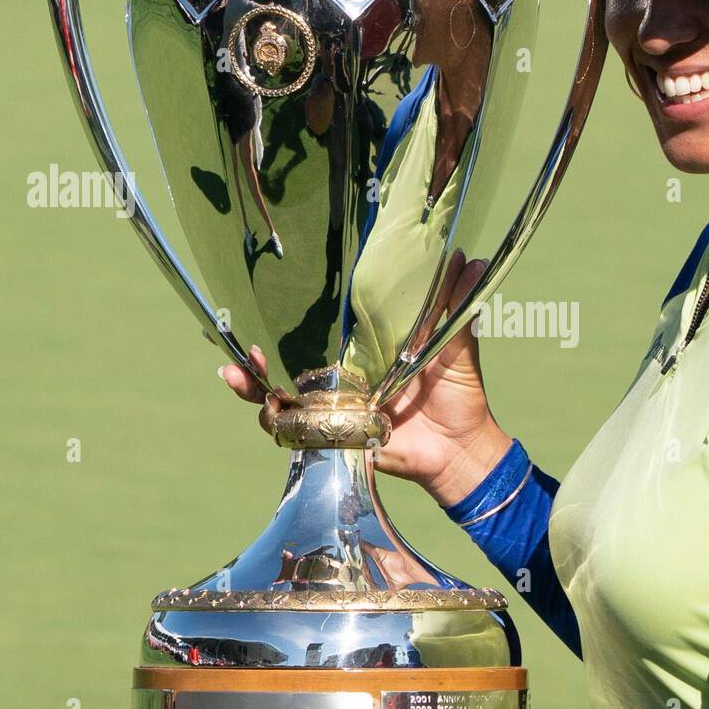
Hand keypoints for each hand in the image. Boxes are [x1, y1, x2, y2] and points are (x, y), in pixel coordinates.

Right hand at [218, 250, 512, 506]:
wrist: (462, 449)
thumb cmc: (460, 396)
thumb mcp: (458, 345)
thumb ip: (455, 306)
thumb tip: (472, 260)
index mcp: (367, 350)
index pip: (322, 327)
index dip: (294, 313)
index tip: (272, 289)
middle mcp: (343, 375)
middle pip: (289, 356)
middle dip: (259, 345)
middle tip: (241, 332)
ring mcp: (335, 405)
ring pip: (281, 389)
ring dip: (252, 379)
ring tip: (236, 368)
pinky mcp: (335, 433)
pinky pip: (293, 427)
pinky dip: (270, 415)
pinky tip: (259, 403)